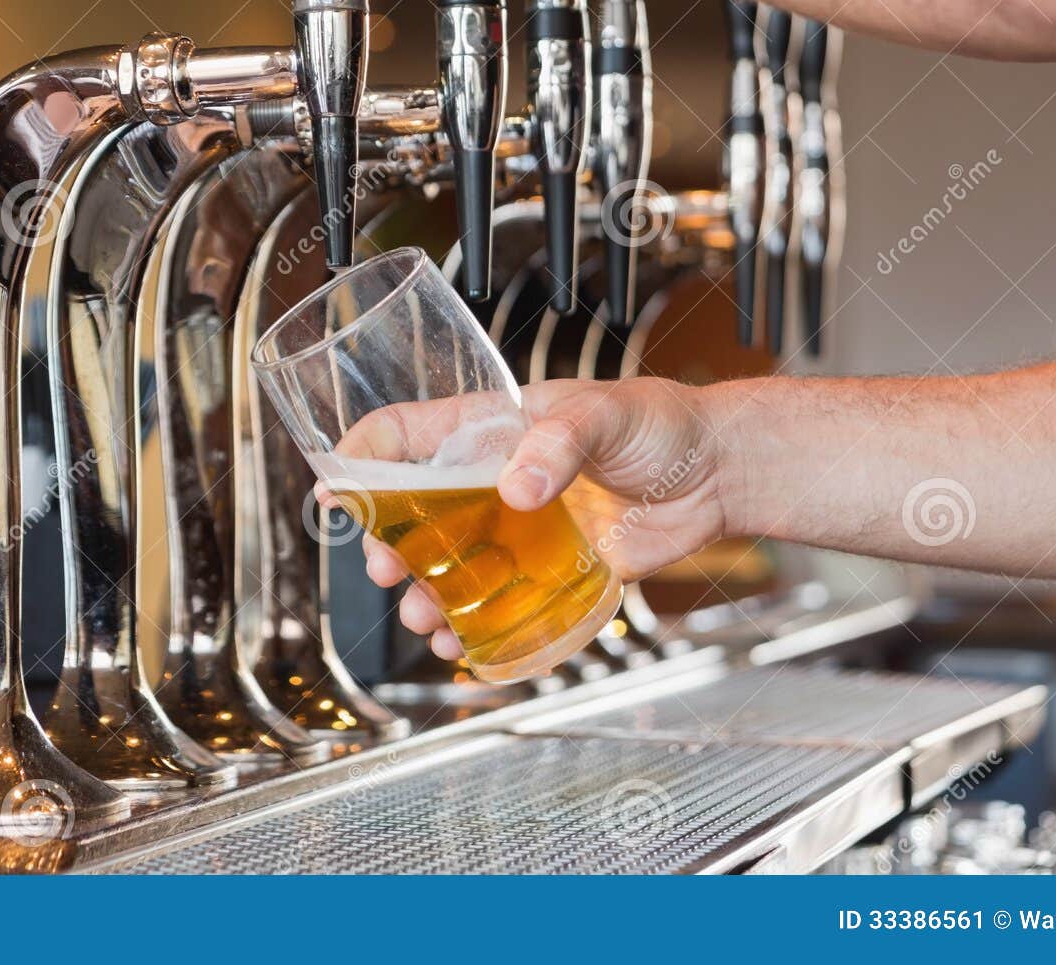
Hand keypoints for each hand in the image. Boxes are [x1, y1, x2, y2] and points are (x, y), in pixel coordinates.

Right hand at [347, 377, 727, 659]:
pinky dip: (475, 624)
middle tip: (386, 571)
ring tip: (423, 617)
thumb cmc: (663, 424)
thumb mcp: (606, 413)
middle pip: (417, 511)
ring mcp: (522, 528)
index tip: (336, 490)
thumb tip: (516, 489)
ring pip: (451, 564)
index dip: (364, 457)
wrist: (720, 473)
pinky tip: (462, 642)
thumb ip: (559, 444)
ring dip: (426, 593)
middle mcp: (498, 478)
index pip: (409, 433)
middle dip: (389, 544)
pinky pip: (501, 601)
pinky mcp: (553, 569)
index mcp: (497, 428)